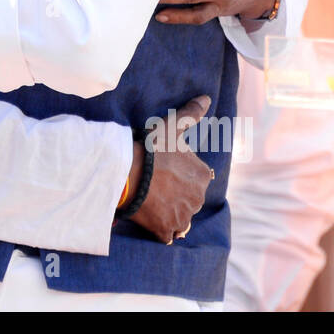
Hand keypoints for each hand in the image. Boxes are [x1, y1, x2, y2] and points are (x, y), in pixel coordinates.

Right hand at [127, 95, 215, 243]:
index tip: (164, 170)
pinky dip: (160, 229)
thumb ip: (191, 113)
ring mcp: (182, 217)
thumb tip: (206, 98)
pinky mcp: (166, 231)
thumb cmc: (151, 149)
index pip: (196, 178)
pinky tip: (150, 219)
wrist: (127, 173)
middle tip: (155, 185)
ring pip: (179, 217)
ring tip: (151, 201)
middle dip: (176, 195)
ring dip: (169, 212)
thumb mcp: (172, 126)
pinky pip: (167, 234)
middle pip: (189, 198)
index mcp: (203, 176)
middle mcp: (198, 199)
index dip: (179, 174)